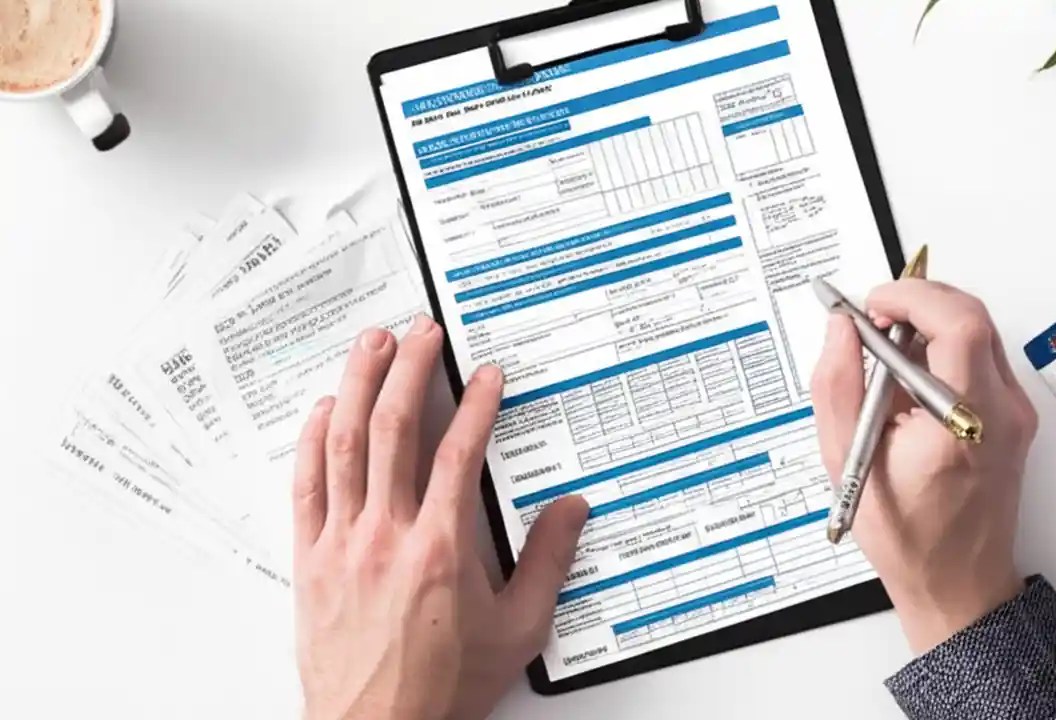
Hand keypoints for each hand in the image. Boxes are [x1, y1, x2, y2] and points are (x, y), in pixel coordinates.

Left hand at [292, 315, 588, 719]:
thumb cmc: (441, 686)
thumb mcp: (518, 630)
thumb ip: (548, 563)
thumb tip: (572, 511)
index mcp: (441, 549)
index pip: (458, 453)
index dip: (475, 403)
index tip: (486, 375)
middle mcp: (386, 535)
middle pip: (394, 430)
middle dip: (409, 369)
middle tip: (422, 332)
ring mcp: (341, 543)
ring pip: (343, 444)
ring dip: (357, 385)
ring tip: (372, 345)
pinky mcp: (310, 559)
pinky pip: (306, 485)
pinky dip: (312, 439)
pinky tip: (322, 409)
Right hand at [811, 280, 1037, 653]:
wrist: (958, 581)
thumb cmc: (907, 535)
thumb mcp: (848, 459)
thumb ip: (838, 385)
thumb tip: (841, 330)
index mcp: (961, 424)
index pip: (957, 326)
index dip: (911, 298)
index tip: (874, 304)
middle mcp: (1002, 412)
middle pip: (973, 317)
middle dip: (918, 302)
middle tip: (876, 318)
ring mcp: (1016, 413)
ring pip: (979, 331)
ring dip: (930, 325)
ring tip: (888, 354)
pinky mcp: (1016, 415)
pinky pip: (982, 357)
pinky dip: (944, 349)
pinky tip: (912, 379)